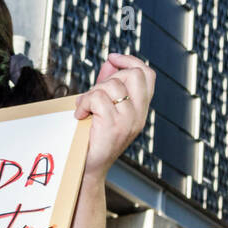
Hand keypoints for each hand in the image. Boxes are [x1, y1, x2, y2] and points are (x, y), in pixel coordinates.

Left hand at [74, 54, 154, 180]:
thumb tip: (111, 62)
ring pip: (112, 85)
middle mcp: (139, 115)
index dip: (131, 60)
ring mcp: (128, 121)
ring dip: (92, 92)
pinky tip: (80, 114)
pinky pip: (98, 97)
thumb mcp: (105, 108)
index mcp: (140, 110)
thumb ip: (109, 84)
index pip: (147, 74)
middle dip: (109, 77)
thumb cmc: (94, 139)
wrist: (87, 169)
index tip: (113, 59)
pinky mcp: (113, 125)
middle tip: (95, 94)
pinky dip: (84, 102)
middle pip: (133, 74)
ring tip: (85, 107)